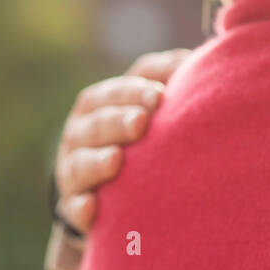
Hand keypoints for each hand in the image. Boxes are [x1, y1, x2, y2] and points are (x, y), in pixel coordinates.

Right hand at [53, 48, 190, 231]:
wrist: (107, 186)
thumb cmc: (140, 132)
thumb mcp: (148, 102)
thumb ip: (168, 78)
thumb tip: (197, 60)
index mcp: (99, 104)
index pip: (113, 93)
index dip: (133, 91)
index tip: (160, 96)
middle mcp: (80, 134)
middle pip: (95, 124)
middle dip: (117, 121)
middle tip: (142, 122)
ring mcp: (74, 171)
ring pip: (80, 165)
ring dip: (97, 162)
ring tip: (117, 159)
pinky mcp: (73, 206)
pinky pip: (72, 208)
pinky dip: (80, 207)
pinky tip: (92, 207)